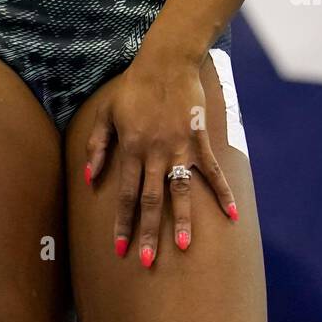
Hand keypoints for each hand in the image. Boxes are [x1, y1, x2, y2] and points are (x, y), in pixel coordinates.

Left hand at [85, 52, 237, 265]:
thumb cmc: (133, 87)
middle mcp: (155, 153)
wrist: (166, 62)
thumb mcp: (106, 112)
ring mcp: (180, 148)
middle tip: (148, 260)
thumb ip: (97, 145)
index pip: (127, 194)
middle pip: (152, 200)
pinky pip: (213, 171)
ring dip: (183, 220)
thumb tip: (89, 177)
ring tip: (184, 246)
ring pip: (181, 191)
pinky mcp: (200, 140)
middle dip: (149, 231)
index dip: (123, 222)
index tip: (120, 247)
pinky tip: (232, 214)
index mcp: (131, 148)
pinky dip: (223, 193)